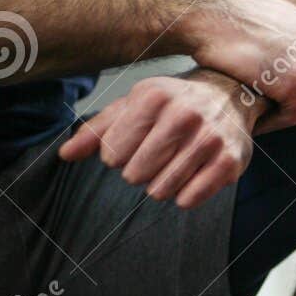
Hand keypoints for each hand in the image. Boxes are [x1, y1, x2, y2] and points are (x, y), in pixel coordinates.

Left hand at [57, 69, 254, 208]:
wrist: (230, 95)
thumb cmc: (172, 103)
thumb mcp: (133, 106)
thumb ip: (97, 130)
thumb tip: (65, 154)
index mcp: (154, 97)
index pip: (112, 154)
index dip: (118, 155)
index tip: (135, 144)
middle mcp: (184, 115)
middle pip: (135, 174)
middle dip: (140, 171)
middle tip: (157, 154)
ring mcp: (209, 139)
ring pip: (161, 191)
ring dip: (161, 184)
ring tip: (175, 163)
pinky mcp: (229, 162)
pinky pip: (189, 200)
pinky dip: (184, 195)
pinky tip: (192, 175)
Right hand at [185, 0, 295, 127]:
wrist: (212, 18)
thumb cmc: (237, 17)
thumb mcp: (280, 12)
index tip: (276, 100)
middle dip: (293, 107)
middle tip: (267, 115)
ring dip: (281, 119)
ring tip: (258, 120)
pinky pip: (292, 117)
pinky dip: (273, 124)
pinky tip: (254, 123)